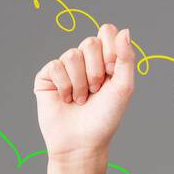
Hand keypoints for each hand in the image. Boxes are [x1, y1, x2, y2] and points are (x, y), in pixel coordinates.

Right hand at [34, 23, 134, 160]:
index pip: (107, 32)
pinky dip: (65, 86)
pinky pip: (56, 66)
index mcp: (105, 60)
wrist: (83, 142)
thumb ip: (126, 58)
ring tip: (82, 100)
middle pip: (90, 42)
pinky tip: (67, 100)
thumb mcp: (123, 88)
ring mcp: (65, 67)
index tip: (112, 72)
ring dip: (81, 83)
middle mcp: (85, 61)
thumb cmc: (106, 118)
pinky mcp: (48, 75)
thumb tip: (125, 30)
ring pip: (72, 55)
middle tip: (96, 91)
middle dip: (96, 71)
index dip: (111, 50)